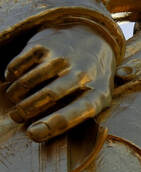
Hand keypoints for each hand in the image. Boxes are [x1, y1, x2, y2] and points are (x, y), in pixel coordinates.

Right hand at [3, 23, 115, 141]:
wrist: (92, 37)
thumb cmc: (92, 79)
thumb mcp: (97, 98)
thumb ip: (77, 115)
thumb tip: (38, 133)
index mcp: (98, 93)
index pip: (77, 112)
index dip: (54, 125)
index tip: (33, 134)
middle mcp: (82, 74)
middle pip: (49, 95)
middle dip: (27, 110)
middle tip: (16, 117)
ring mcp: (62, 57)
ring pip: (30, 80)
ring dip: (16, 94)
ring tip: (14, 101)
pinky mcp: (45, 45)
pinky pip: (19, 64)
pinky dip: (12, 75)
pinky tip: (13, 81)